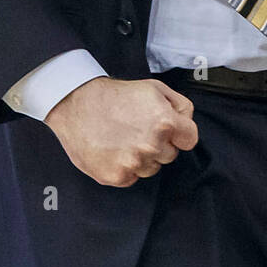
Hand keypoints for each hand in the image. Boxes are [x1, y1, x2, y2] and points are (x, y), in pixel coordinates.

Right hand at [45, 76, 197, 186]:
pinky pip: (132, 178)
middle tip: (138, 130)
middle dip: (159, 144)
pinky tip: (114, 150)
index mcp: (165, 123)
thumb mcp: (154, 88)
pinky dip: (125, 167)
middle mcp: (151, 146)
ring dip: (142, 157)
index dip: (179, 133)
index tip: (168, 130)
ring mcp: (133, 163)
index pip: (189, 139)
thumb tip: (187, 122)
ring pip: (151, 168)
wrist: (76, 104)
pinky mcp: (116, 176)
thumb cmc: (116, 95)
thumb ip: (180, 105)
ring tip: (123, 138)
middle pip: (170, 155)